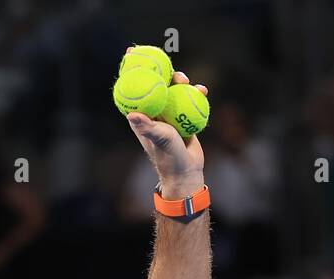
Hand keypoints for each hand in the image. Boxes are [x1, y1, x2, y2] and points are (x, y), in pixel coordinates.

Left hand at [124, 50, 206, 197]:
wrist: (186, 170)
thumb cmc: (168, 156)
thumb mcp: (157, 138)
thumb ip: (147, 126)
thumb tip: (132, 115)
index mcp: (143, 115)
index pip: (134, 87)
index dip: (131, 70)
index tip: (130, 52)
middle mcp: (155, 112)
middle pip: (156, 83)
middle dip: (160, 69)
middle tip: (167, 63)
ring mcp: (170, 114)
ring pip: (174, 89)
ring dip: (181, 81)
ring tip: (187, 82)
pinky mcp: (184, 117)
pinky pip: (190, 100)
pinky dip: (196, 94)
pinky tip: (202, 91)